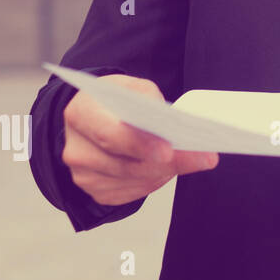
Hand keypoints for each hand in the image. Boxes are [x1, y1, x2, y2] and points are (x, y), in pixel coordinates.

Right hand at [62, 74, 218, 205]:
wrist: (93, 116)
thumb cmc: (115, 100)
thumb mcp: (132, 87)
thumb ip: (150, 100)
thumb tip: (173, 123)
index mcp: (81, 114)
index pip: (110, 134)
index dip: (139, 145)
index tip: (168, 150)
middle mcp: (76, 148)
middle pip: (125, 164)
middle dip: (168, 163)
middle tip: (203, 158)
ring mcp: (82, 173)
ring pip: (132, 181)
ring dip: (165, 173)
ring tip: (191, 159)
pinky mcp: (94, 189)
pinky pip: (130, 193)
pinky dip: (153, 182)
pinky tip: (166, 169)